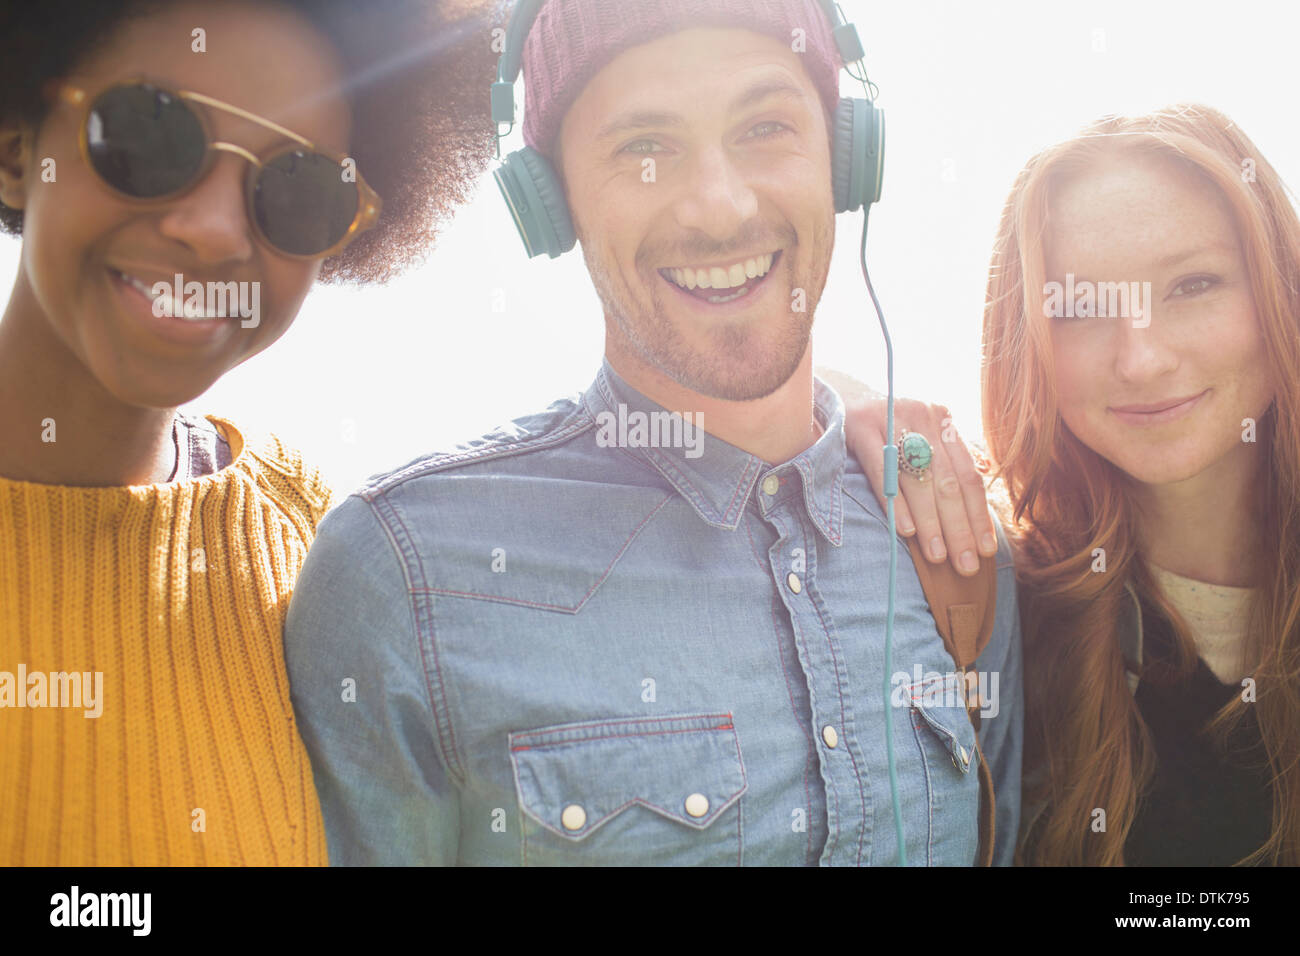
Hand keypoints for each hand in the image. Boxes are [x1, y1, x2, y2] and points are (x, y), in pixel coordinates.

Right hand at [824, 371, 997, 576]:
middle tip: (966, 564)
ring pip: (919, 481)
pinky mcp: (861, 428)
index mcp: (944, 421)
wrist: (838, 401)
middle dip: (959, 529)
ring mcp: (892, 420)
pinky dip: (897, 504)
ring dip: (931, 524)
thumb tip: (979, 498)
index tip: (986, 550)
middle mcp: (923, 417)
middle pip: (948, 483)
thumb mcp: (920, 435)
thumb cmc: (884, 429)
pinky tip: (905, 532)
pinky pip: (883, 473)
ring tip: (938, 556)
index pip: (969, 476)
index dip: (979, 515)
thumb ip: (949, 459)